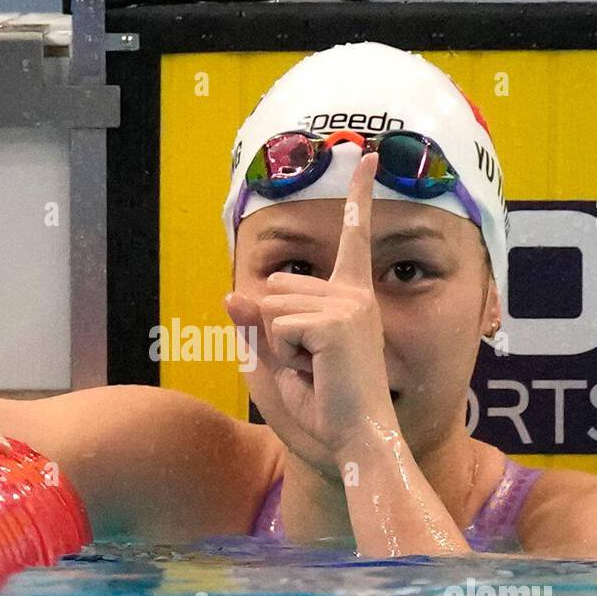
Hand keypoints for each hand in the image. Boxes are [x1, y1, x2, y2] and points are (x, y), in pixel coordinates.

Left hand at [226, 151, 398, 459]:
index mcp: (350, 299)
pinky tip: (317, 374)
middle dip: (275, 331)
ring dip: (281, 348)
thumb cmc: (325, 408)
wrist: (353, 440)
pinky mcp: (337, 322)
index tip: (365, 155)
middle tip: (312, 367)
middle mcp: (354, 295)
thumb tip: (231, 295)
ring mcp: (349, 306)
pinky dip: (286, 357)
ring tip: (316, 372)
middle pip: (276, 289)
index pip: (352, 239)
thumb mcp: (281, 362)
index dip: (358, 197)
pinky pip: (278, 328)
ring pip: (272, 309)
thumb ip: (258, 328)